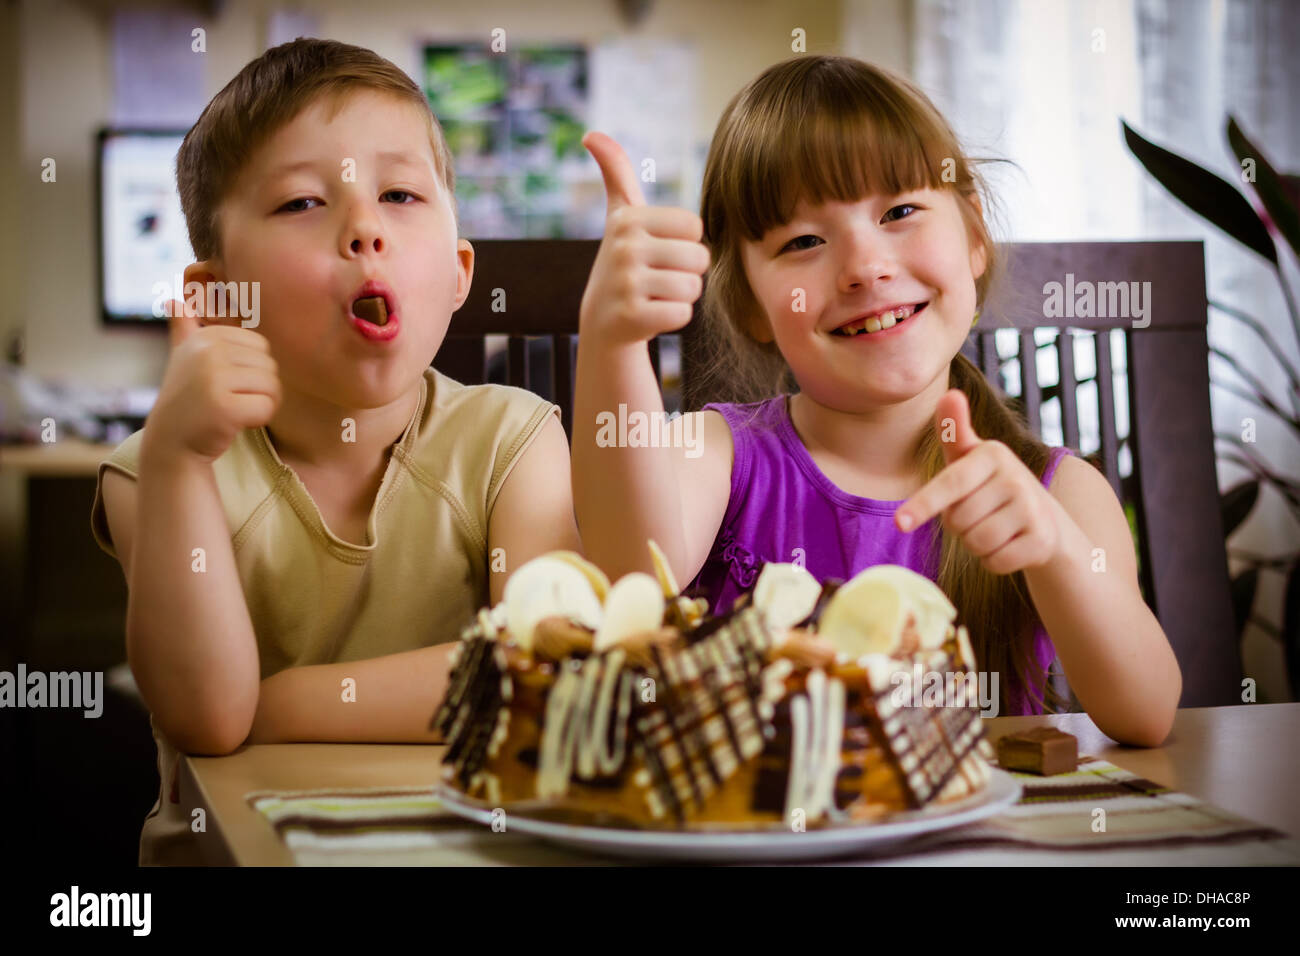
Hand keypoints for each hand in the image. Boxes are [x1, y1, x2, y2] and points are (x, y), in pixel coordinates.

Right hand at [141, 297, 281, 465]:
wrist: (171, 442)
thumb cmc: (186, 399)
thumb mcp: (182, 358)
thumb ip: (183, 329)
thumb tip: (173, 300)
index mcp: (206, 336)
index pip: (261, 346)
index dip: (253, 370)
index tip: (227, 383)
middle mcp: (207, 352)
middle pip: (269, 366)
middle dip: (259, 389)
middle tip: (231, 401)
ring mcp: (214, 379)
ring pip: (272, 387)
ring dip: (260, 405)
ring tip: (233, 412)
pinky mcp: (223, 407)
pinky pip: (266, 408)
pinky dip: (258, 420)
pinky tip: (235, 423)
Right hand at [578, 131, 709, 346]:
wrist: (602, 320)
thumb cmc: (624, 262)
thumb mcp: (621, 216)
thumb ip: (616, 173)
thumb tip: (591, 134)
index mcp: (628, 220)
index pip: (694, 227)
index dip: (685, 243)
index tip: (659, 251)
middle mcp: (624, 248)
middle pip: (699, 257)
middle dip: (687, 272)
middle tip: (659, 278)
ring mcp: (626, 284)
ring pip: (693, 287)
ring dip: (681, 296)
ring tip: (655, 295)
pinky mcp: (632, 318)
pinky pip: (683, 314)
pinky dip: (674, 318)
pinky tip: (651, 315)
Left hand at [895, 389, 1061, 573]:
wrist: (1045, 518)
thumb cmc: (990, 485)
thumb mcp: (969, 458)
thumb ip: (953, 430)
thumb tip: (949, 394)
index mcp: (993, 453)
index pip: (949, 484)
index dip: (922, 505)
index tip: (899, 523)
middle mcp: (1015, 478)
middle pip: (957, 521)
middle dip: (959, 525)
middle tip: (979, 512)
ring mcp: (1032, 509)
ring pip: (976, 543)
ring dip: (976, 544)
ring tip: (994, 527)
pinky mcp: (1042, 540)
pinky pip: (995, 562)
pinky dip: (994, 561)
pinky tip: (1009, 544)